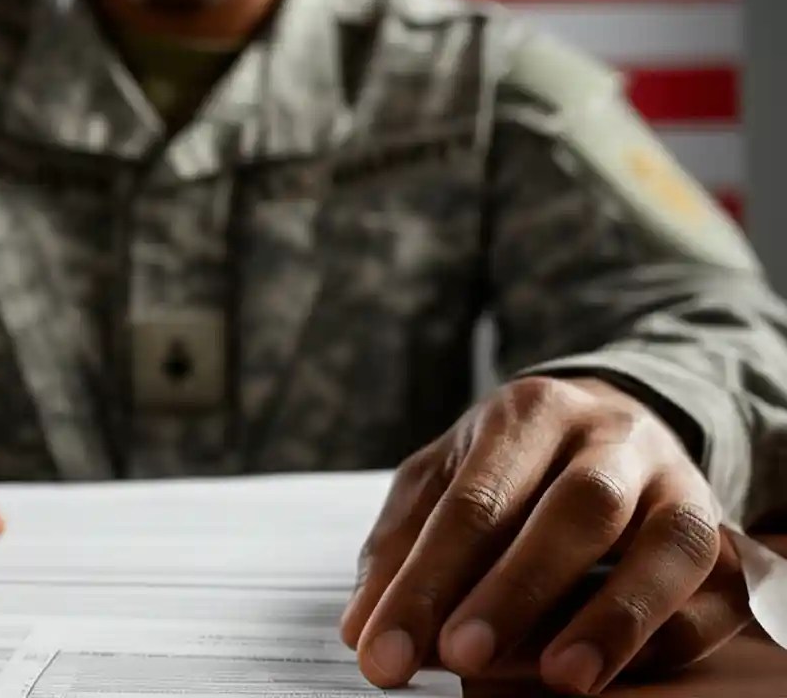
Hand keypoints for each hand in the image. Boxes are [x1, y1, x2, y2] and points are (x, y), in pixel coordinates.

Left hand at [339, 377, 751, 694]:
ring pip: (666, 544)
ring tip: (559, 678)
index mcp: (530, 412)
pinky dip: (664, 635)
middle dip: (517, 589)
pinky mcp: (722, 537)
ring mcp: (680, 483)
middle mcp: (614, 437)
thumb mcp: (441, 478)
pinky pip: (712, 590)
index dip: (425, 581)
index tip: (384, 650)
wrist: (613, 422)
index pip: (474, 501)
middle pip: (577, 509)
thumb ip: (400, 546)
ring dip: (613, 617)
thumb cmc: (509, 463)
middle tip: (460, 655)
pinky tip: (606, 672)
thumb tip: (361, 629)